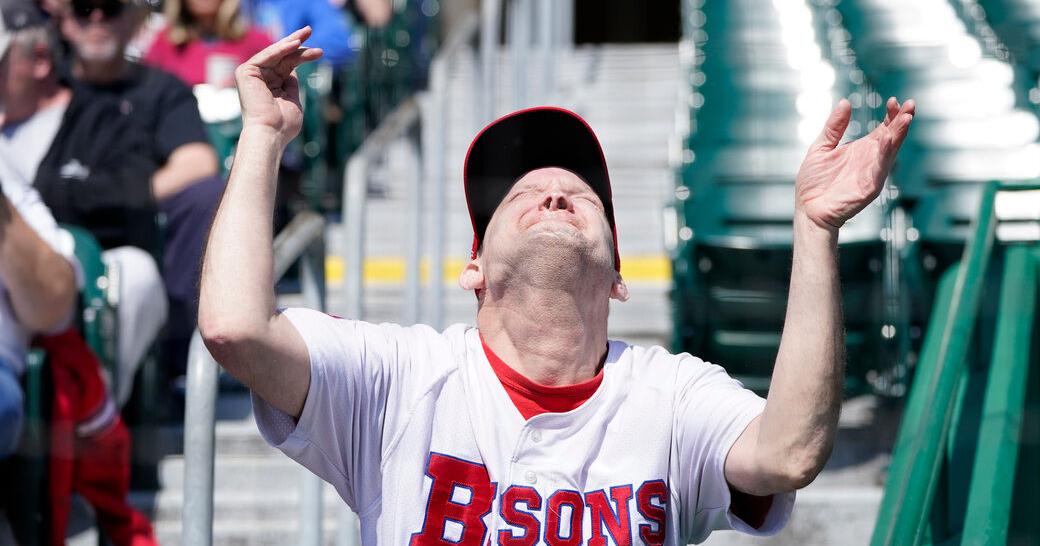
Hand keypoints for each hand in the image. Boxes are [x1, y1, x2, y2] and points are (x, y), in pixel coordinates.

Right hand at [234, 27, 322, 148]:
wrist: (271, 133)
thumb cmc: (283, 124)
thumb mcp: (293, 100)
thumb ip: (292, 84)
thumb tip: (294, 71)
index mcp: (270, 85)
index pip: (287, 64)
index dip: (302, 55)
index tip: (319, 51)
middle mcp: (259, 78)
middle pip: (281, 55)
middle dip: (296, 42)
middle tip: (309, 30)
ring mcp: (251, 74)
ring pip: (275, 54)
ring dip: (291, 43)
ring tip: (306, 34)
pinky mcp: (245, 72)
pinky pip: (266, 56)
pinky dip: (280, 49)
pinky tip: (295, 44)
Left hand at [795, 97, 914, 230]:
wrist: (808, 211)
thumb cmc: (814, 183)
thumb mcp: (821, 147)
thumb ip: (834, 127)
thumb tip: (845, 102)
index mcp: (862, 149)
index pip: (884, 129)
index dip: (891, 115)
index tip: (893, 100)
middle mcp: (871, 160)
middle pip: (893, 137)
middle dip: (902, 121)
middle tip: (911, 104)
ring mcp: (872, 174)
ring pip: (891, 152)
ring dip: (899, 135)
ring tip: (906, 118)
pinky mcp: (869, 188)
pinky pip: (879, 169)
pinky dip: (885, 154)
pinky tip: (888, 140)